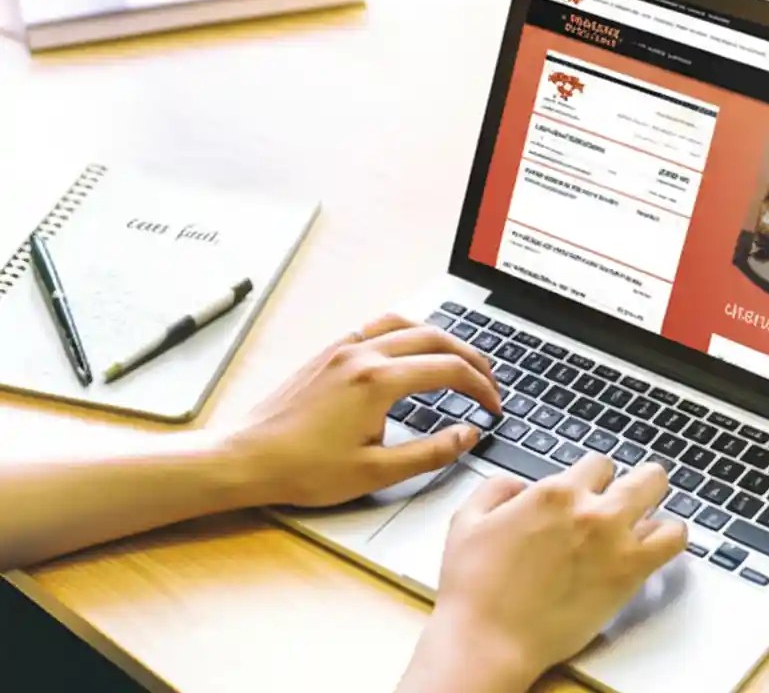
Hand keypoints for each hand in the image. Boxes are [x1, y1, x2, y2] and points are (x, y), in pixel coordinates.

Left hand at [225, 312, 501, 507]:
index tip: (493, 408)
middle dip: (471, 358)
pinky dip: (406, 332)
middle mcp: (362, 356)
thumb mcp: (376, 472)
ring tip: (459, 358)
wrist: (246, 459)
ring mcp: (343, 350)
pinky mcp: (327, 354)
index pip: (449, 370)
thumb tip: (467, 436)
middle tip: (489, 382)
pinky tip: (411, 349)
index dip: (481, 388)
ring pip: (406, 324)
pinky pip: (376, 326)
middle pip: (436, 338)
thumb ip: (431, 452)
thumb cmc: (303, 470)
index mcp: (378, 382)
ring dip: (440, 337)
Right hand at [402, 455, 687, 691]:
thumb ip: (496, 489)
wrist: (489, 640)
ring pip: (660, 497)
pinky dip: (671, 536)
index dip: (595, 479)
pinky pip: (673, 540)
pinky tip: (658, 542)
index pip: (597, 464)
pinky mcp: (630, 572)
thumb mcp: (466, 520)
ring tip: (648, 517)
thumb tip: (518, 484)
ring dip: (655, 504)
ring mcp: (615, 539)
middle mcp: (589, 510)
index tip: (592, 493)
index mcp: (553, 493)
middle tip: (632, 496)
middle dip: (637, 482)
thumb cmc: (475, 589)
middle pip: (639, 475)